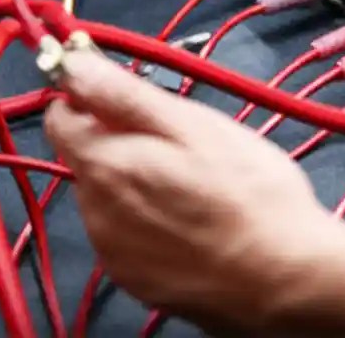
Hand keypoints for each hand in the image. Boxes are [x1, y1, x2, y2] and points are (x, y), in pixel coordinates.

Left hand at [44, 51, 336, 332]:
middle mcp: (94, 211)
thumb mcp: (194, 126)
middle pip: (87, 158)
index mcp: (105, 163)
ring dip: (134, 183)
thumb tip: (71, 62)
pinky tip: (189, 223)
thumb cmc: (250, 191)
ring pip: (107, 197)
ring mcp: (112, 252)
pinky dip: (146, 222)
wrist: (285, 279)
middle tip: (182, 144)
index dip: (89, 97)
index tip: (130, 96)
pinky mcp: (134, 281)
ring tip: (192, 187)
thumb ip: (123, 94)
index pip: (59, 117)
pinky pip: (124, 235)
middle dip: (121, 141)